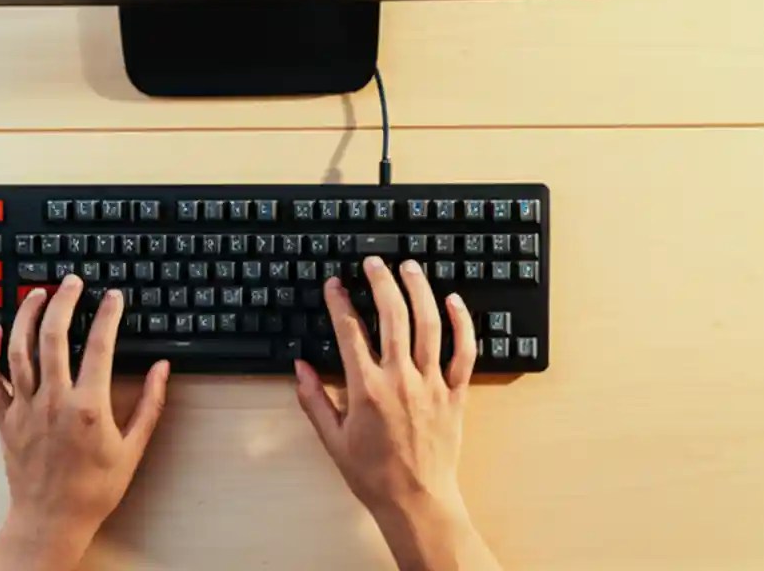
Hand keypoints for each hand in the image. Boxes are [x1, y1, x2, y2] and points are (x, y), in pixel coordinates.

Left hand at [0, 275, 170, 570]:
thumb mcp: (133, 448)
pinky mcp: (4, 419)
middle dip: (63, 301)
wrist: (52, 521)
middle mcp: (53, 401)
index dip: (108, 315)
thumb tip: (163, 370)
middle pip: (53, 337)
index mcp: (88, 407)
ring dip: (26, 316)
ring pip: (18, 350)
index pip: (100, 346)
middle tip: (72, 282)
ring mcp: (24, 408)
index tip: (113, 297)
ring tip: (37, 294)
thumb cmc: (93, 489)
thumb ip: (151, 404)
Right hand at [295, 256, 501, 570]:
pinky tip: (454, 300)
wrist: (417, 501)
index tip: (334, 284)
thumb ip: (313, 399)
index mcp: (367, 390)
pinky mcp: (456, 393)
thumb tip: (299, 367)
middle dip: (381, 282)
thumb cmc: (373, 475)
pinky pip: (464, 351)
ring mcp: (432, 384)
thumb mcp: (333, 439)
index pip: (350, 332)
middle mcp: (401, 380)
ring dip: (419, 290)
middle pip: (392, 316)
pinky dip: (461, 323)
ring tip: (410, 268)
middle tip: (373, 263)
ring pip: (429, 325)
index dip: (339, 302)